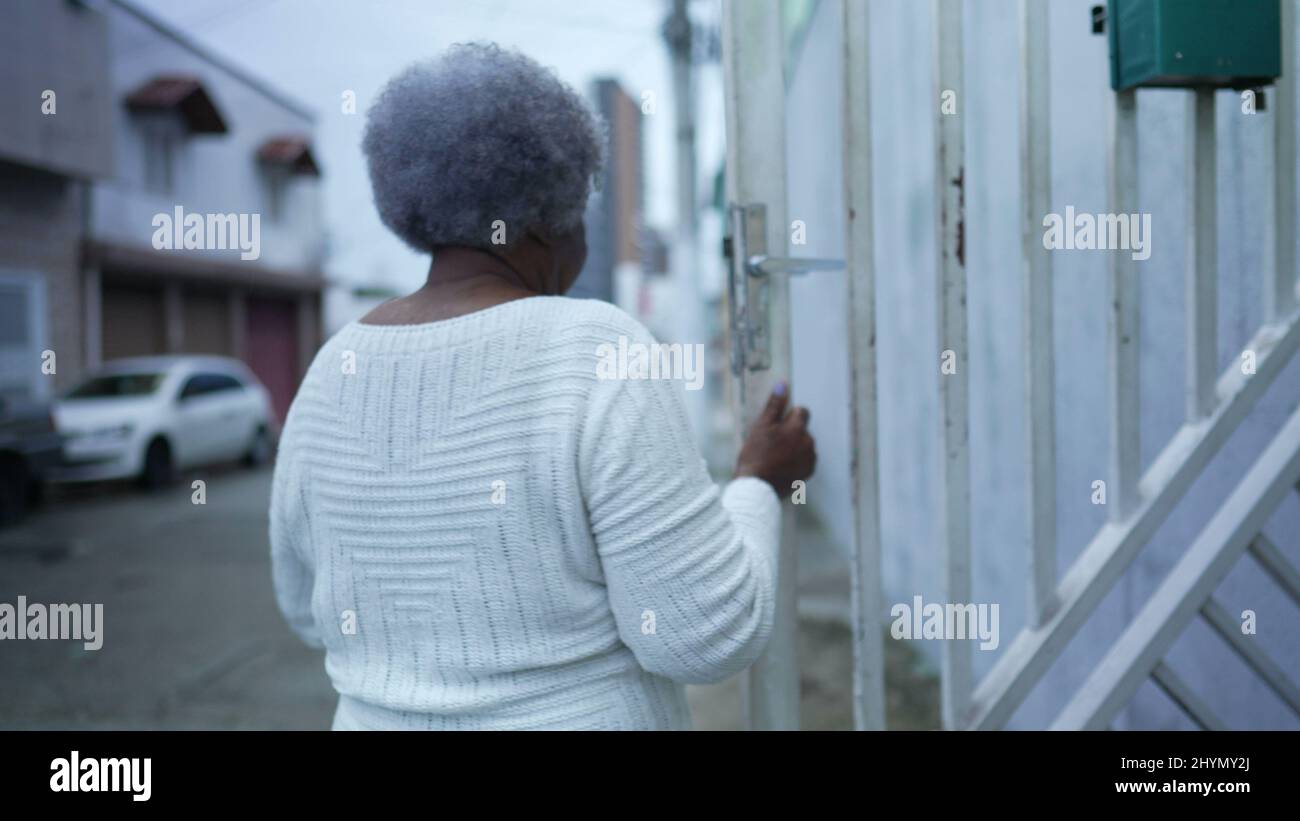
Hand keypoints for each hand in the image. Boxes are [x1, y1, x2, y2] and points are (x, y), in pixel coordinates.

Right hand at [734, 383, 815, 498]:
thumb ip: (774, 405)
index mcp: (797, 428)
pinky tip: (782, 466)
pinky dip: (796, 461)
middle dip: (791, 433)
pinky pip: (805, 461)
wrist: (757, 487)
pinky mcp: (808, 473)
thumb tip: (783, 385)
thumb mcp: (761, 426)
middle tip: (772, 443)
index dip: (788, 416)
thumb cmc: (756, 455)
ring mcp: (810, 459)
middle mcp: (808, 442)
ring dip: (794, 447)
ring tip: (775, 457)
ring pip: (804, 445)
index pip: (802, 412)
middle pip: (803, 430)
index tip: (777, 426)